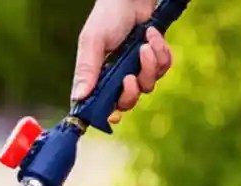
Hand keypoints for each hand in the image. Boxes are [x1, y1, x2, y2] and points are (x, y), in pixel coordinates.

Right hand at [71, 0, 173, 123]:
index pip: (99, 105)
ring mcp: (136, 69)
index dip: (106, 113)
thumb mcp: (93, 42)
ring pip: (148, 85)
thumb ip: (86, 69)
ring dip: (150, 65)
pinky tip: (152, 35)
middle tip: (131, 76)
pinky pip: (162, 69)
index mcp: (97, 76)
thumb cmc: (108, 16)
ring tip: (146, 44)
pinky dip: (161, 53)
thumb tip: (78, 97)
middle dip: (132, 90)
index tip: (112, 114)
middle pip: (127, 102)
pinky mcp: (154, 60)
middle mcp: (116, 76)